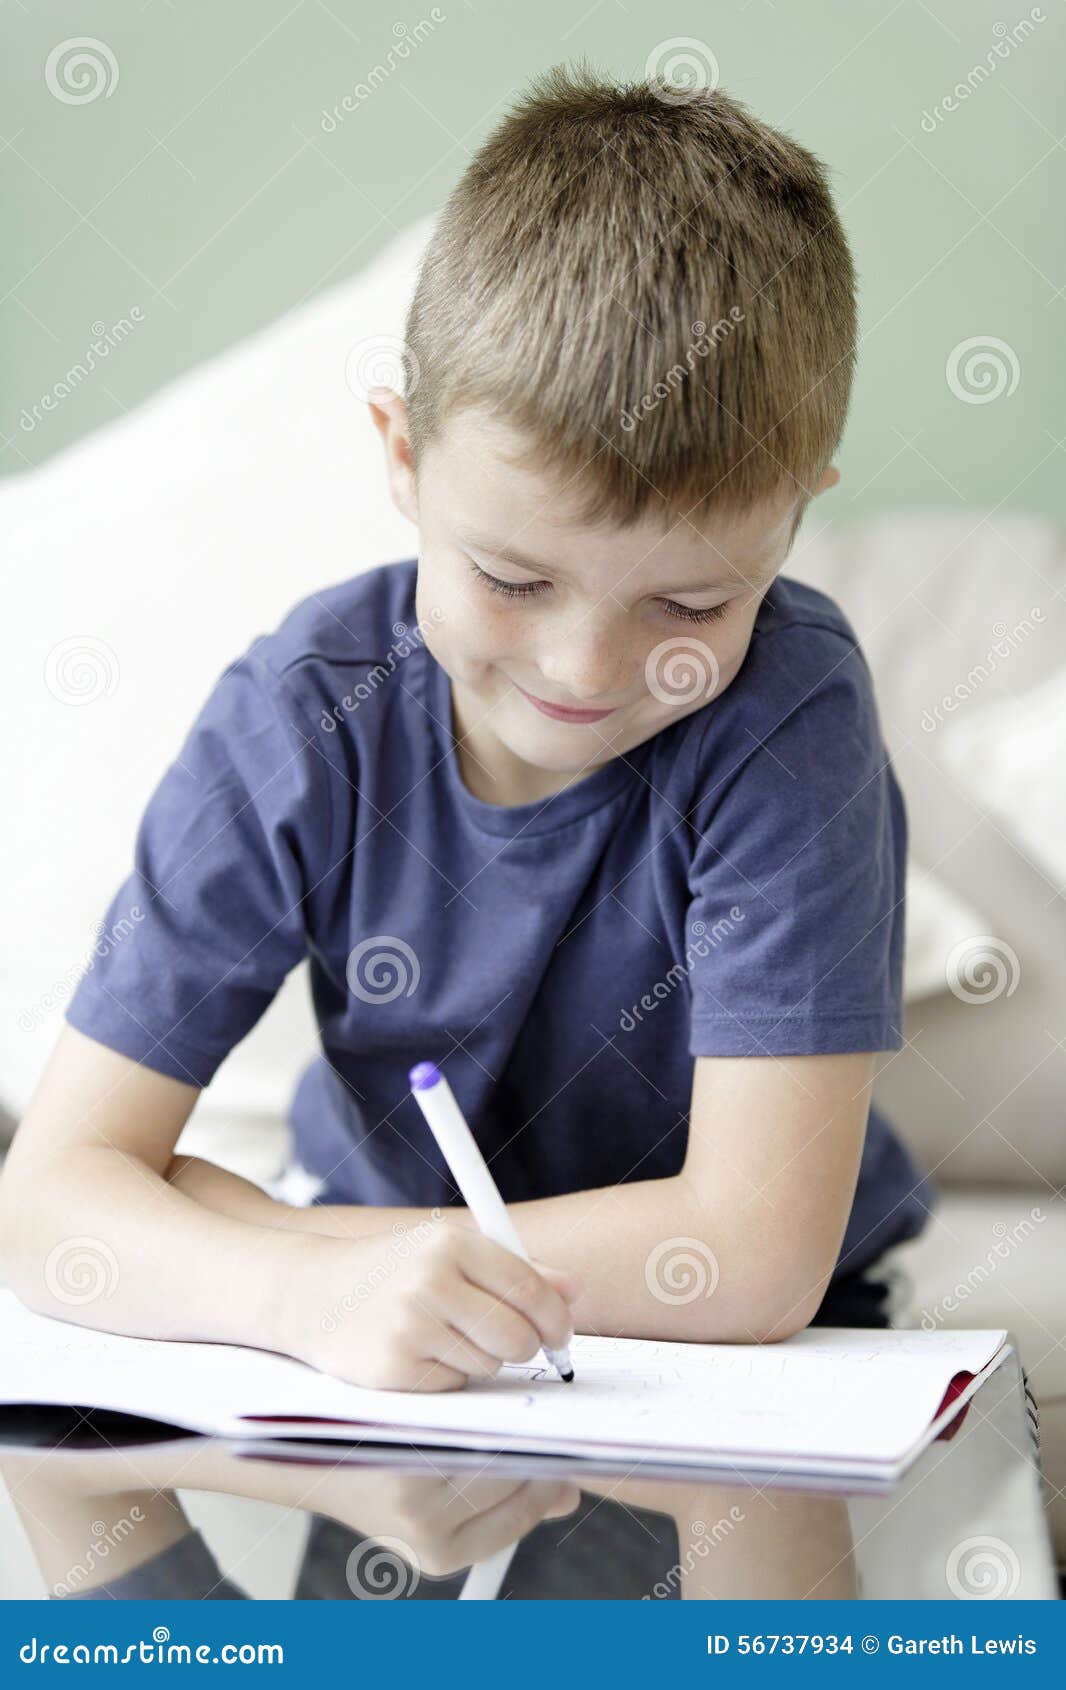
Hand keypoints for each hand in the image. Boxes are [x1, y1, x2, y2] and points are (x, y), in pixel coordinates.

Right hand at [279, 1223, 580, 1391]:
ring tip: (448, 1339)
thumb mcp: (449, 1252)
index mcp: (452, 1243)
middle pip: (518, 1336)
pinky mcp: (393, 1369)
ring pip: (489, 1366)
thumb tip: (574, 1289)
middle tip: (511, 1344)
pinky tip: (423, 1357)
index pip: (531, 1288)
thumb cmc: (393, 1272)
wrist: (310, 1293)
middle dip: (525, 1347)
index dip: (557, 1319)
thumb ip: (515, 1269)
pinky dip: (449, 1379)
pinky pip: (454, 1387)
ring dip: (482, 1361)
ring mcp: (409, 1327)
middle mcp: (430, 1281)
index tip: (560, 1335)